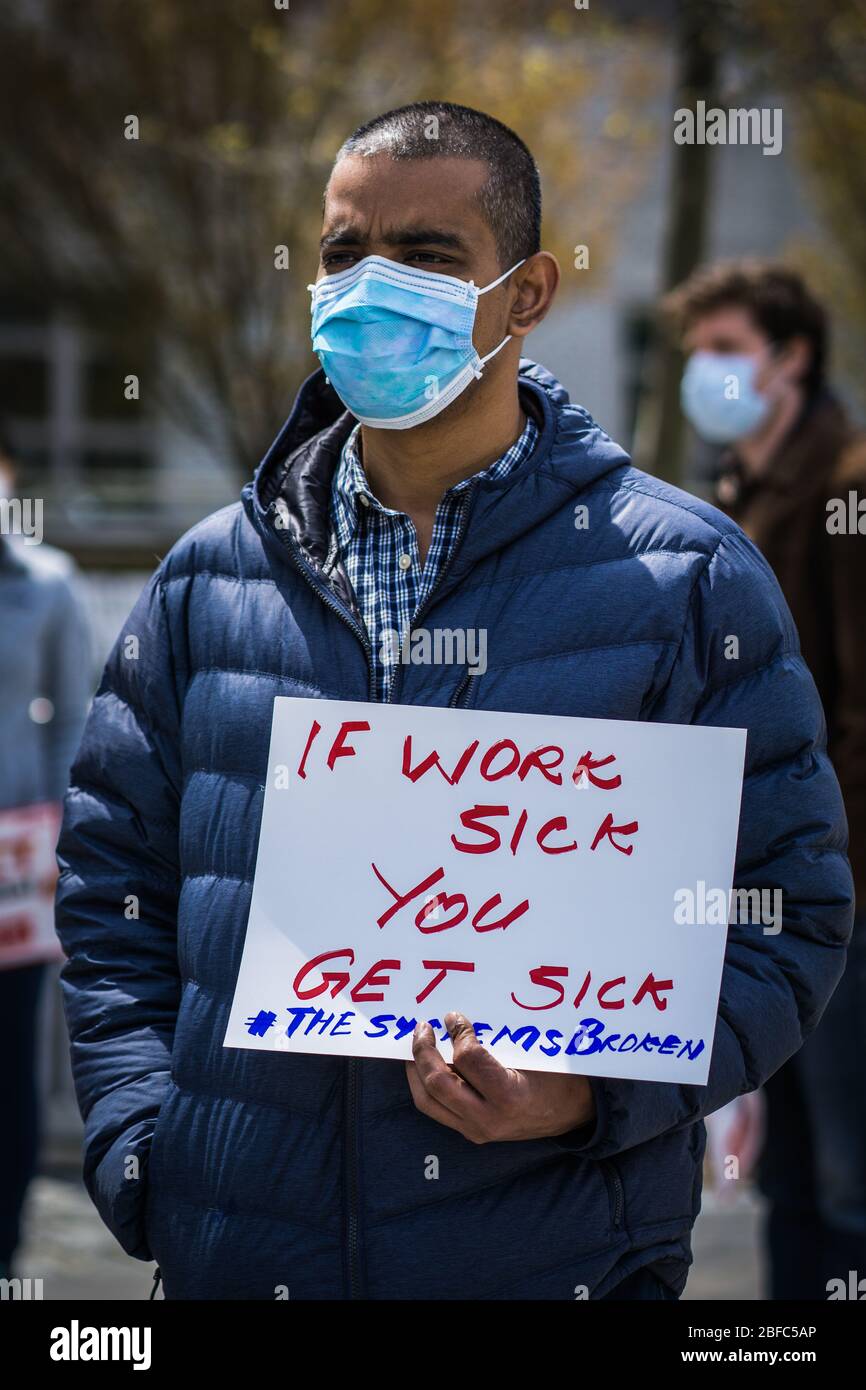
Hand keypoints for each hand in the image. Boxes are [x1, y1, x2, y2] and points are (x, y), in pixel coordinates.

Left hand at [406, 1011, 595, 1143]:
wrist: (574, 1113)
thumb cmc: (556, 1076)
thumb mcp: (534, 1054)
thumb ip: (496, 1041)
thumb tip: (458, 1019)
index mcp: (509, 1096)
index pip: (468, 1059)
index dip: (457, 1032)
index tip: (453, 1017)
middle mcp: (488, 1119)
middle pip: (437, 1084)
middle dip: (423, 1052)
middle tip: (422, 1028)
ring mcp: (477, 1130)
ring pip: (428, 1101)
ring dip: (416, 1070)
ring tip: (416, 1046)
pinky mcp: (471, 1133)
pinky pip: (436, 1109)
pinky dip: (426, 1085)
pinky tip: (426, 1065)